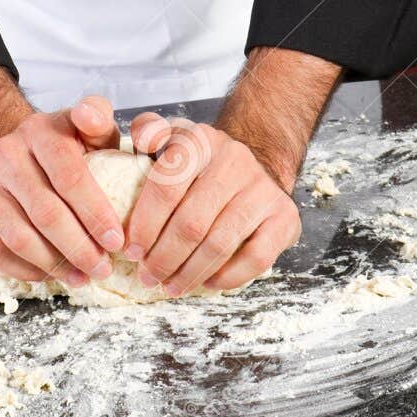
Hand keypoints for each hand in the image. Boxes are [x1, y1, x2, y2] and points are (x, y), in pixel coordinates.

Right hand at [0, 95, 126, 286]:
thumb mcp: (88, 129)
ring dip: (54, 265)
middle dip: (79, 248)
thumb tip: (89, 116)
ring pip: (19, 237)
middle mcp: (6, 153)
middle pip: (45, 212)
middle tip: (102, 269)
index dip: (95, 214)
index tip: (116, 242)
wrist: (17, 153)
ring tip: (81, 277)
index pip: (69, 176)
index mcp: (40, 131)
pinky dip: (25, 270)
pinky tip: (49, 274)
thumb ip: (98, 119)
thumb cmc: (65, 148)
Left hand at [122, 114, 300, 294]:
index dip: (145, 224)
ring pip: (220, 243)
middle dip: (163, 257)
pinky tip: (208, 282)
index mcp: (201, 140)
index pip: (167, 187)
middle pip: (192, 222)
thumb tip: (142, 138)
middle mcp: (234, 160)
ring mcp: (262, 189)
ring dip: (190, 273)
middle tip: (147, 276)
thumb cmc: (203, 159)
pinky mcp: (284, 217)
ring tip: (170, 286)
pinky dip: (228, 277)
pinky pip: (255, 258)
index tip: (131, 250)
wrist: (259, 159)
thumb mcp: (174, 136)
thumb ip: (149, 130)